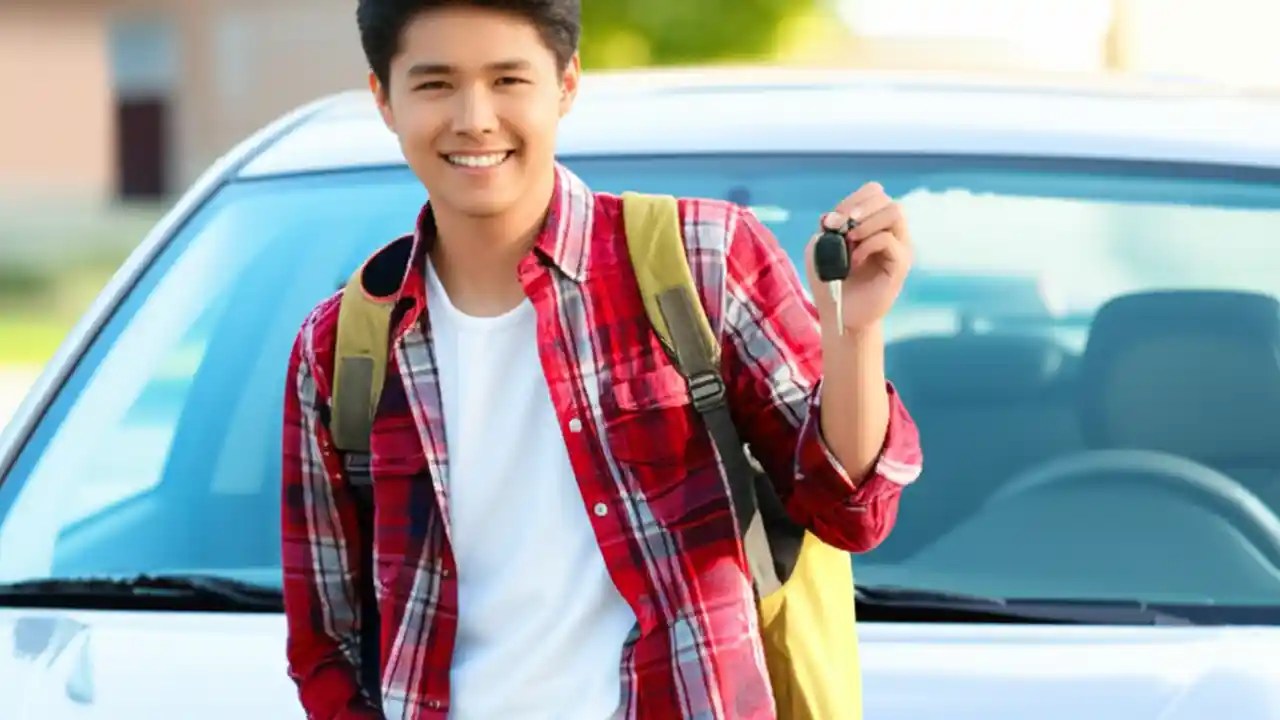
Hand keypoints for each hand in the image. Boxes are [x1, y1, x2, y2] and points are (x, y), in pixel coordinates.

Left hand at [804, 182, 912, 334]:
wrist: (840, 313)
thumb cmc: (831, 280)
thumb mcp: (820, 247)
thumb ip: (827, 226)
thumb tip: (834, 216)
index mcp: (874, 223)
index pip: (874, 192)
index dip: (853, 200)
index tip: (831, 221)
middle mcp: (891, 231)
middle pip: (886, 199)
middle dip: (859, 209)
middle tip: (839, 228)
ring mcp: (899, 247)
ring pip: (895, 212)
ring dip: (867, 223)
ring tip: (849, 240)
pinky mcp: (900, 265)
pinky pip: (889, 241)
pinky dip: (867, 245)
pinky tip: (853, 261)